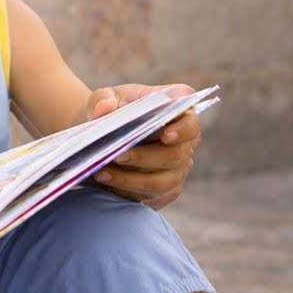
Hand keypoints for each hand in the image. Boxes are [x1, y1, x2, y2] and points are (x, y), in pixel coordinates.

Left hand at [84, 83, 202, 208]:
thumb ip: (102, 98)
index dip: (184, 129)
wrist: (105, 134)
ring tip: (103, 173)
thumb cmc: (112, 110)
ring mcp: (178, 166)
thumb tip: (104, 108)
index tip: (166, 135)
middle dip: (145, 157)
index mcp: (175, 111)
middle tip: (117, 155)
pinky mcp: (166, 188)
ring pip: (165, 180)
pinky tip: (106, 182)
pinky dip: (127, 190)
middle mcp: (184, 141)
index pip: (191, 119)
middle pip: (177, 154)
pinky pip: (153, 196)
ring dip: (132, 179)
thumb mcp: (104, 97)